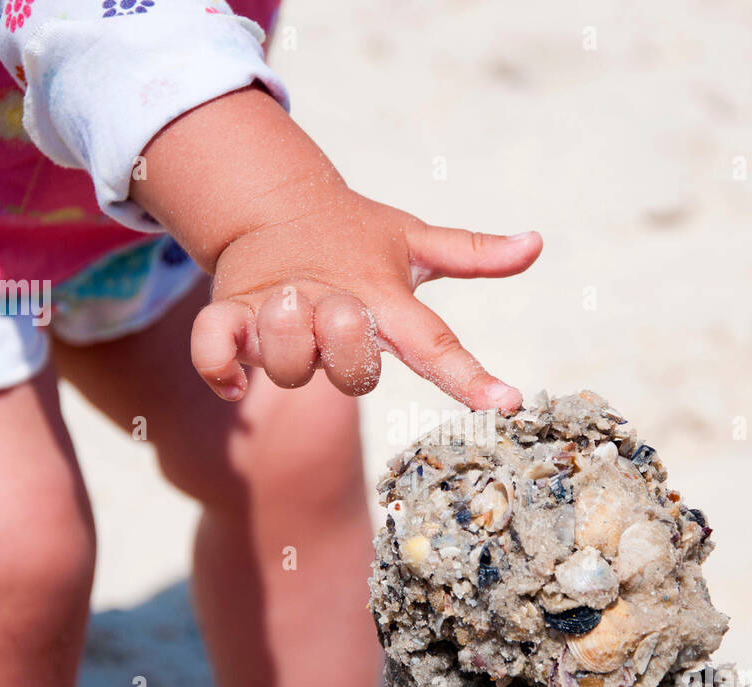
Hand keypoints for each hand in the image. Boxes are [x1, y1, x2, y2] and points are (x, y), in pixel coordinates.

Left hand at [130, 88, 539, 411]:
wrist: (278, 217)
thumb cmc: (351, 237)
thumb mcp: (409, 239)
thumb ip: (469, 252)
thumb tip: (535, 244)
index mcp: (385, 317)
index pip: (436, 352)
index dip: (471, 379)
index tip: (507, 403)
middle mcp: (339, 341)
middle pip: (354, 374)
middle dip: (343, 337)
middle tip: (333, 299)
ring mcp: (285, 342)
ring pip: (286, 367)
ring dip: (282, 328)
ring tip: (284, 290)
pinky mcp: (234, 332)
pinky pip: (218, 360)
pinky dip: (217, 363)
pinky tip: (226, 366)